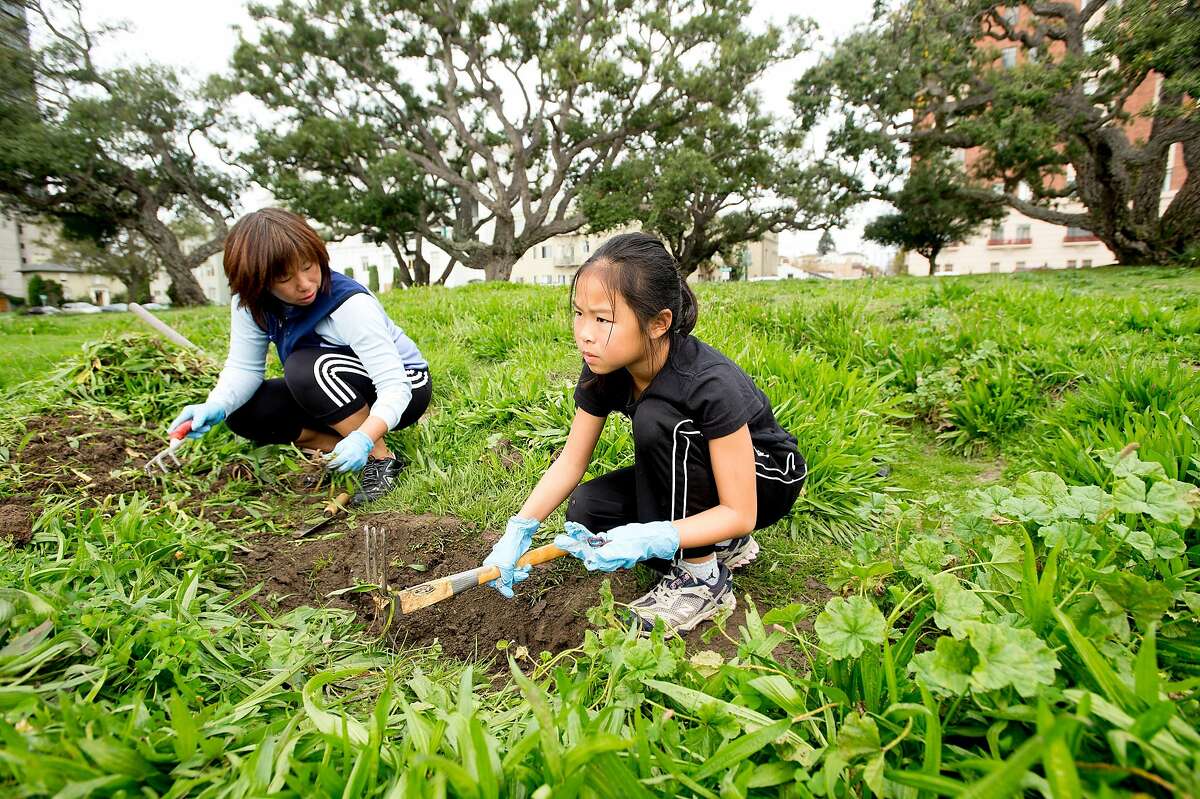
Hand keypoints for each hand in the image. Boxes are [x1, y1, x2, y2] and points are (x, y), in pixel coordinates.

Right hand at [168, 402, 225, 438]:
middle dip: (191, 433)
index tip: (169, 434)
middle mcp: (186, 418)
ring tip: (207, 427)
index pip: (177, 422)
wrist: (218, 410)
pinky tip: (207, 428)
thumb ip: (199, 420)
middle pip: (181, 430)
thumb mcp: (205, 413)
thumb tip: (193, 428)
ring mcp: (190, 423)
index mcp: (186, 412)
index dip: (173, 429)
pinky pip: (194, 434)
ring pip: (189, 433)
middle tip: (200, 434)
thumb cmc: (211, 410)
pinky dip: (200, 433)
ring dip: (198, 432)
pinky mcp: (194, 427)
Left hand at [325, 430, 373, 472]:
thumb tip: (325, 459)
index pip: (337, 463)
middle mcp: (354, 460)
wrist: (362, 441)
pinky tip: (346, 466)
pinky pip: (353, 471)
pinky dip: (348, 470)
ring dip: (342, 470)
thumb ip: (333, 454)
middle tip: (332, 468)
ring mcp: (359, 464)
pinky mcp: (362, 466)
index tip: (327, 465)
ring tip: (338, 467)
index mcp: (348, 453)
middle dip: (335, 469)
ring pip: (348, 472)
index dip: (330, 465)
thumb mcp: (340, 446)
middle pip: (342, 470)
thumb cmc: (349, 442)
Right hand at [484, 516, 538, 597]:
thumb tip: (507, 591)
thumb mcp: (506, 568)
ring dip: (521, 574)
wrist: (519, 536)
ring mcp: (506, 564)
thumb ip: (505, 580)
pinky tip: (528, 566)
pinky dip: (524, 569)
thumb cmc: (509, 549)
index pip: (494, 583)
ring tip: (526, 568)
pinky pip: (519, 571)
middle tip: (522, 575)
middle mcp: (497, 566)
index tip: (510, 594)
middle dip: (515, 578)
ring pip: (514, 576)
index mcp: (490, 567)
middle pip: (505, 580)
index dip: (502, 588)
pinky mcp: (514, 561)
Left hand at [553, 520, 679, 571]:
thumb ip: (611, 555)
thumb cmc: (641, 546)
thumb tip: (595, 560)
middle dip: (572, 546)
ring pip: (585, 544)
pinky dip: (581, 532)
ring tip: (561, 535)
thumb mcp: (627, 550)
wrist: (650, 538)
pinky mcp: (605, 541)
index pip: (590, 559)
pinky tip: (572, 527)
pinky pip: (590, 538)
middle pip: (584, 552)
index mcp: (608, 562)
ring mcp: (603, 549)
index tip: (569, 548)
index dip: (579, 553)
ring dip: (574, 539)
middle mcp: (604, 558)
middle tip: (559, 541)